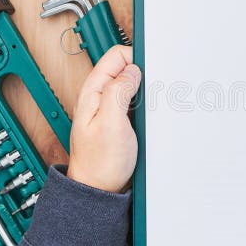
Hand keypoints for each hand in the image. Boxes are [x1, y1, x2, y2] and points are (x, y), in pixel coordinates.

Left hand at [68, 45, 141, 192]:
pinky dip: (143, 103)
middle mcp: (99, 96)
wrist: (98, 189)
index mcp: (93, 91)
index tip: (151, 72)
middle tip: (152, 93)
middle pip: (125, 68)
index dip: (136, 59)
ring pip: (131, 84)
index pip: (116, 56)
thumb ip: (118, 91)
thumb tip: (131, 71)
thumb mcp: (111, 124)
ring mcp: (108, 107)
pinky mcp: (118, 119)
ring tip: (150, 105)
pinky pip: (133, 100)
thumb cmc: (100, 163)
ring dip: (144, 90)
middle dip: (143, 74)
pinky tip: (148, 114)